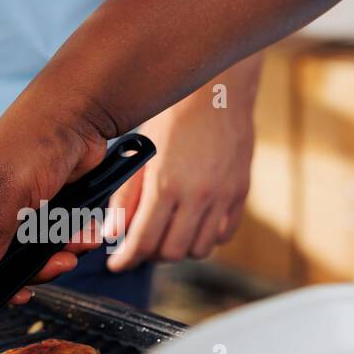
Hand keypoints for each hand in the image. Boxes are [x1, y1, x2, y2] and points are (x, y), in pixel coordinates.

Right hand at [0, 84, 118, 285]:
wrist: (81, 112)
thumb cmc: (35, 139)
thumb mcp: (9, 189)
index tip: (17, 295)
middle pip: (8, 260)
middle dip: (39, 265)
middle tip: (62, 262)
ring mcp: (25, 206)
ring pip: (39, 250)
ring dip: (63, 248)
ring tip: (81, 238)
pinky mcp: (52, 204)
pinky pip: (60, 235)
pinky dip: (75, 234)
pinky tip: (87, 226)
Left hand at [104, 59, 258, 270]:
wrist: (217, 89)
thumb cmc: (171, 115)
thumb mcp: (139, 152)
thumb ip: (126, 196)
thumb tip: (113, 233)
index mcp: (166, 184)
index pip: (143, 242)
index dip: (126, 260)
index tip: (117, 264)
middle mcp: (197, 196)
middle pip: (172, 253)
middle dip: (151, 255)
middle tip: (140, 244)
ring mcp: (223, 196)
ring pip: (199, 250)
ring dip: (179, 248)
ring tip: (166, 233)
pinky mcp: (240, 192)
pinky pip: (223, 234)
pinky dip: (206, 237)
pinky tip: (192, 222)